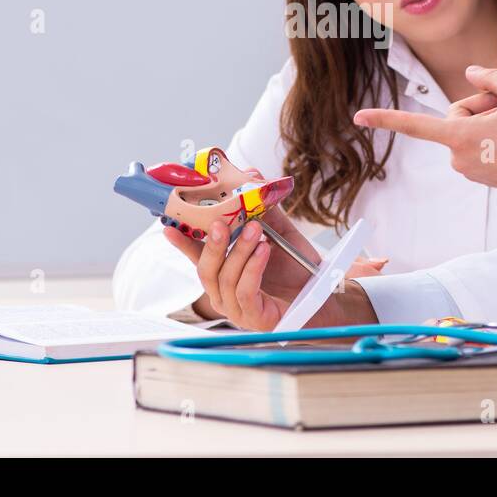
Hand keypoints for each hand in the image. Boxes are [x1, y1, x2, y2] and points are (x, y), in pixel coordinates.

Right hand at [164, 206, 381, 330]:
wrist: (326, 295)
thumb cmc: (299, 268)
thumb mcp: (280, 232)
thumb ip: (264, 209)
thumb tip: (252, 177)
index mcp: (226, 274)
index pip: (198, 258)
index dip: (183, 243)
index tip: (169, 225)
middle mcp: (225, 294)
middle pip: (206, 270)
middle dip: (212, 243)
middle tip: (220, 222)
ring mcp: (238, 310)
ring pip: (225, 279)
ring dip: (239, 251)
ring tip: (255, 230)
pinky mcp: (256, 319)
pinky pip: (246, 292)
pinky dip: (253, 268)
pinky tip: (264, 251)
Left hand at [353, 64, 496, 209]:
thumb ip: (488, 77)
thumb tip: (470, 73)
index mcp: (460, 137)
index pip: (415, 125)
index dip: (385, 118)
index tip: (358, 117)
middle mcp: (459, 158)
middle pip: (456, 115)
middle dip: (479, 106)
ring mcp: (469, 171)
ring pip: (468, 131)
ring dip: (489, 122)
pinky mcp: (482, 177)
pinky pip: (478, 146)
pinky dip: (494, 137)